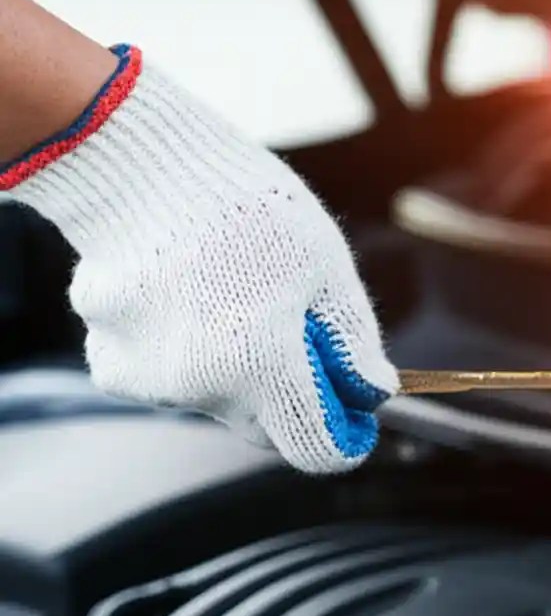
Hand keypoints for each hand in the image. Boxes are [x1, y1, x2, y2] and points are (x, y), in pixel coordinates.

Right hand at [3, 46, 397, 472]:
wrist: (139, 166)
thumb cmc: (246, 208)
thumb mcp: (326, 266)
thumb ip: (353, 341)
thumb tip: (374, 391)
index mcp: (261, 365)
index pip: (316, 449)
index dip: (345, 435)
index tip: (356, 410)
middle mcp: (201, 388)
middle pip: (267, 428)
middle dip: (293, 395)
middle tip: (300, 330)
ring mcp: (150, 381)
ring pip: (218, 400)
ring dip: (239, 369)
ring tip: (236, 294)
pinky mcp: (111, 364)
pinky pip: (170, 378)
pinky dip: (188, 352)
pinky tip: (188, 295)